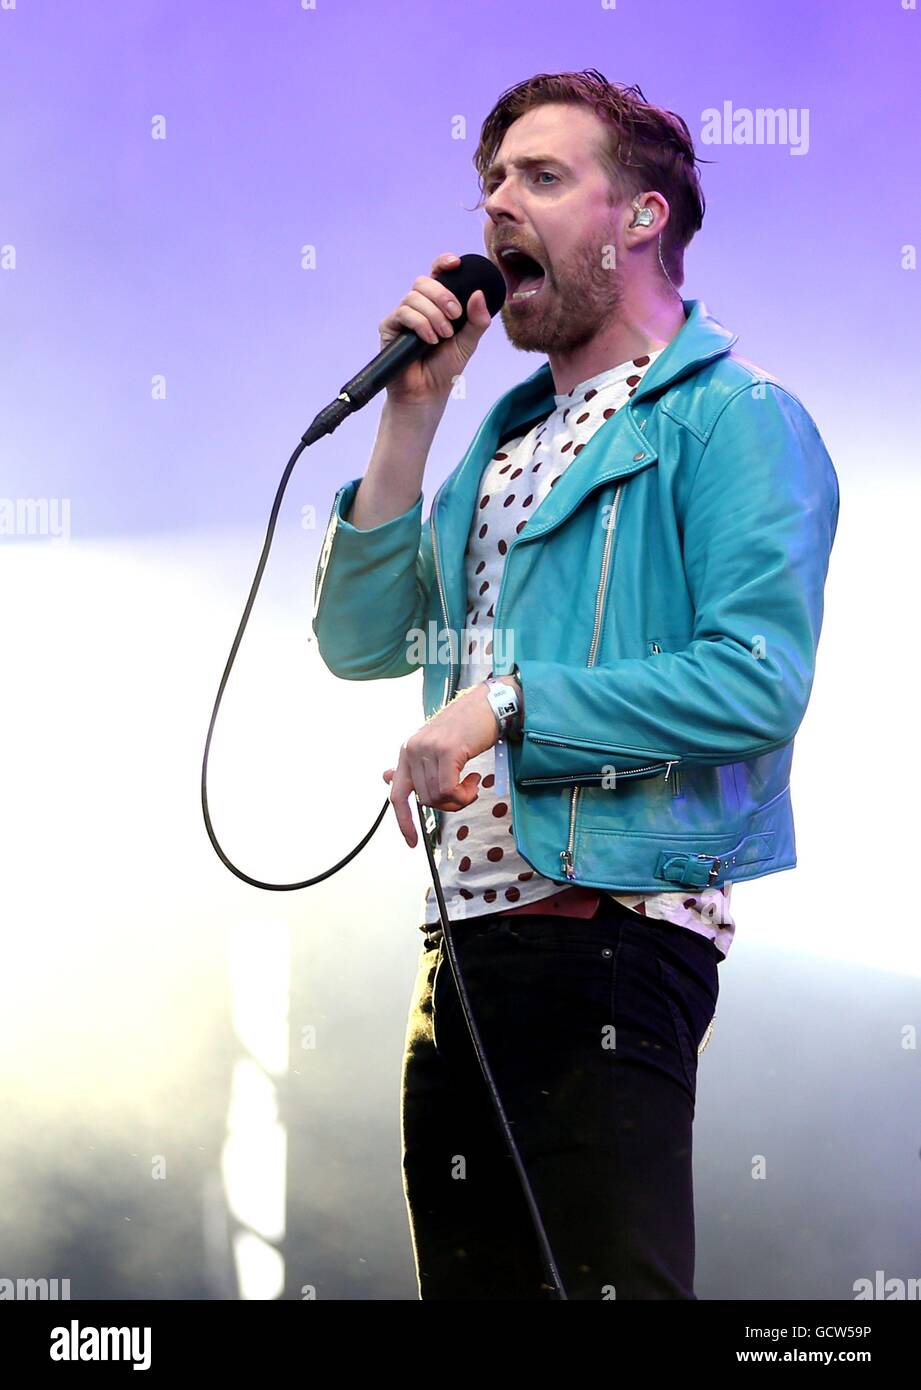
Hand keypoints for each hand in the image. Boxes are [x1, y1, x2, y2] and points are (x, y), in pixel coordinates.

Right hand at [380, 252, 492, 408]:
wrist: (427, 394)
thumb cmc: (446, 369)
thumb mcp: (468, 343)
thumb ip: (477, 320)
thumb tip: (479, 294)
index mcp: (437, 304)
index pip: (438, 274)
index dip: (443, 263)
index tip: (456, 264)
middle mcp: (419, 306)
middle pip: (424, 281)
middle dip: (443, 296)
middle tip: (455, 317)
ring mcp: (403, 316)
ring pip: (414, 297)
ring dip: (434, 315)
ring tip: (443, 336)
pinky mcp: (390, 327)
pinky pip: (404, 313)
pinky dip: (421, 324)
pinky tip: (429, 340)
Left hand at [382, 682, 502, 846]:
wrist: (488, 705)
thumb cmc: (467, 727)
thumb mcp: (437, 746)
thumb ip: (416, 765)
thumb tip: (387, 779)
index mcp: (408, 750)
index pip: (396, 794)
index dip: (402, 821)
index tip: (411, 841)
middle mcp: (413, 749)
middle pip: (425, 800)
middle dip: (448, 804)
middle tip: (466, 791)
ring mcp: (428, 750)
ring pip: (438, 798)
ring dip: (460, 799)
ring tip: (471, 782)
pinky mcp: (447, 752)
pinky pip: (450, 790)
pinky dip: (465, 794)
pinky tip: (474, 779)